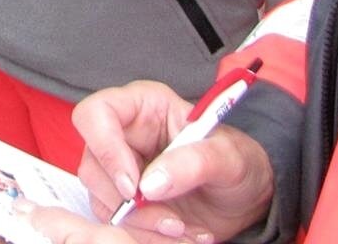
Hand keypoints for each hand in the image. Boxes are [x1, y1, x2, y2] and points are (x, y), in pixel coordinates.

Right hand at [15, 83, 274, 243]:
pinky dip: (145, 235)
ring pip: (102, 199)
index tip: (133, 186)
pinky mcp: (123, 200)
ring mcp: (120, 169)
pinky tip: (180, 234)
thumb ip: (193, 162)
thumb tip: (151, 184)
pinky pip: (117, 222)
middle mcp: (124, 134)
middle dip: (130, 202)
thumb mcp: (227, 157)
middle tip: (170, 221)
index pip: (96, 113)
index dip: (106, 148)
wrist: (244, 198)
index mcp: (144, 106)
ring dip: (141, 224)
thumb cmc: (237, 162)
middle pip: (93, 164)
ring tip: (182, 230)